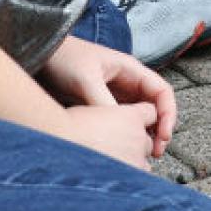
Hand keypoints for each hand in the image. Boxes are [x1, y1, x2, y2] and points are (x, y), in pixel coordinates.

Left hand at [38, 37, 176, 157]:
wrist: (42, 55)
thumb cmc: (65, 59)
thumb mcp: (86, 80)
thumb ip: (103, 102)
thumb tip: (119, 128)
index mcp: (131, 71)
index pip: (162, 92)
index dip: (168, 114)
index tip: (165, 134)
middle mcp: (128, 83)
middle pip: (155, 107)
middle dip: (160, 129)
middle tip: (156, 152)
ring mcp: (116, 94)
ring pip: (140, 117)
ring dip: (145, 134)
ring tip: (142, 155)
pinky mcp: (102, 105)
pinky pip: (122, 121)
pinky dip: (127, 135)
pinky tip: (122, 148)